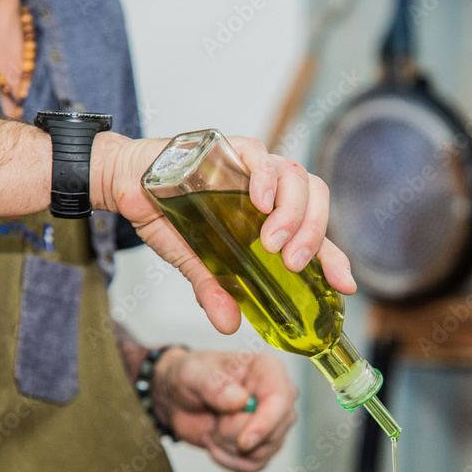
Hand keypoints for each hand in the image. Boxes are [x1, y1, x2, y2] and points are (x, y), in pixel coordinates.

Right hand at [92, 133, 355, 334]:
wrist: (127, 182)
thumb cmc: (168, 215)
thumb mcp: (194, 261)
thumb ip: (214, 289)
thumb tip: (228, 325)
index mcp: (273, 217)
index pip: (317, 235)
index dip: (335, 259)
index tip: (344, 285)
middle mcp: (271, 189)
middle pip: (317, 198)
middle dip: (313, 234)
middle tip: (292, 262)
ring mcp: (255, 166)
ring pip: (296, 176)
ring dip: (292, 211)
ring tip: (273, 241)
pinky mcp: (232, 146)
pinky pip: (259, 155)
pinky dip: (264, 178)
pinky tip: (258, 201)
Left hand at [151, 348, 296, 471]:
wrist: (179, 398)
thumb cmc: (191, 376)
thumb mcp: (192, 374)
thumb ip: (214, 385)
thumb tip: (241, 401)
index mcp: (267, 370)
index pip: (280, 400)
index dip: (265, 424)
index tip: (243, 443)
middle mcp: (278, 395)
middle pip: (273, 432)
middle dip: (235, 435)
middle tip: (214, 419)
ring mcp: (274, 422)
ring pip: (261, 452)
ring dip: (228, 447)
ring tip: (213, 428)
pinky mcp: (265, 444)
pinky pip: (253, 465)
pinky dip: (229, 461)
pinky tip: (216, 444)